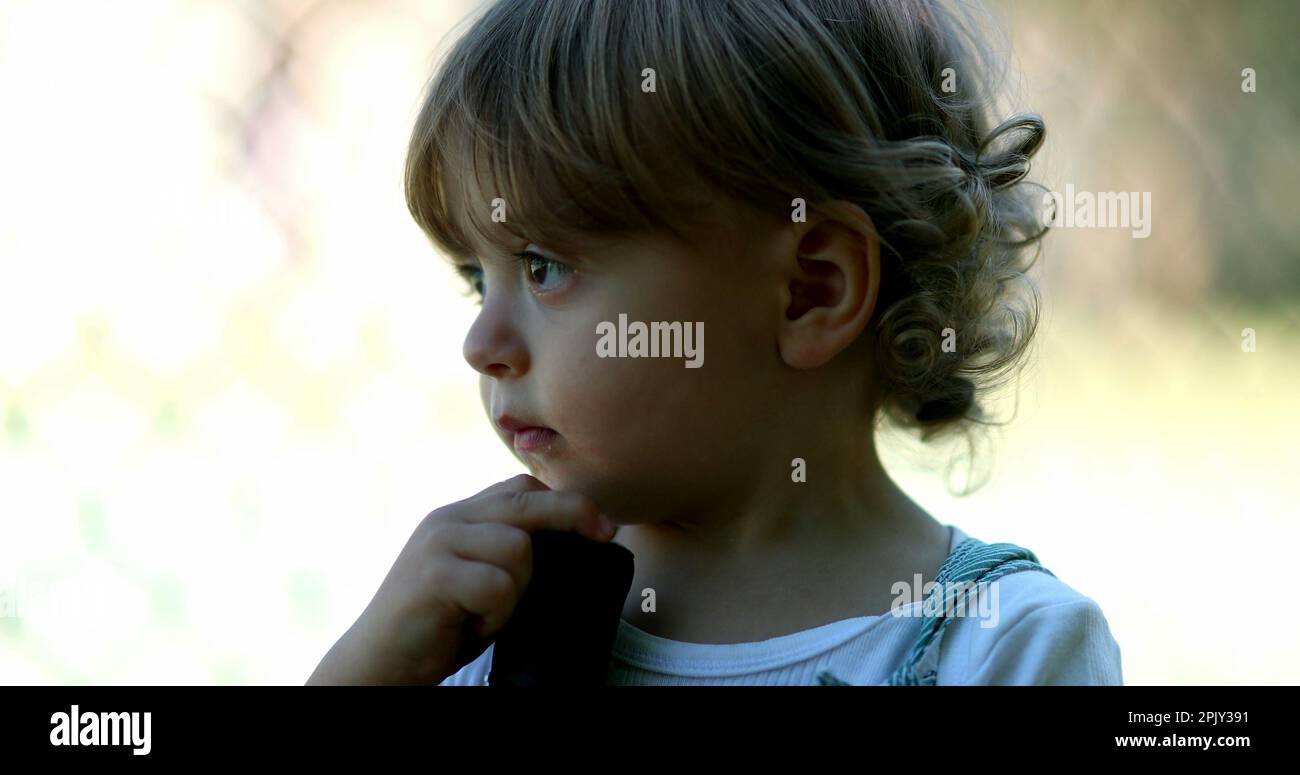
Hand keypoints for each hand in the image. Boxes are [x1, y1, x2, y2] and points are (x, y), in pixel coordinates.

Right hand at [306, 474, 614, 684]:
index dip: (565, 502)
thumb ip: (507, 552)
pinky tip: (472, 627)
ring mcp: (438, 543)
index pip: (520, 487)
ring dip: (517, 592)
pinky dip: (496, 615)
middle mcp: (447, 520)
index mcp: (459, 516)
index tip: (603, 527)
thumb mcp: (476, 578)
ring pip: (518, 548)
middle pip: (526, 501)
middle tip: (606, 534)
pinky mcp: (433, 575)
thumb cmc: (439, 626)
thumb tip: (576, 542)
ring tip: (488, 615)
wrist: (379, 662)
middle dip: (574, 515)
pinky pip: (497, 585)